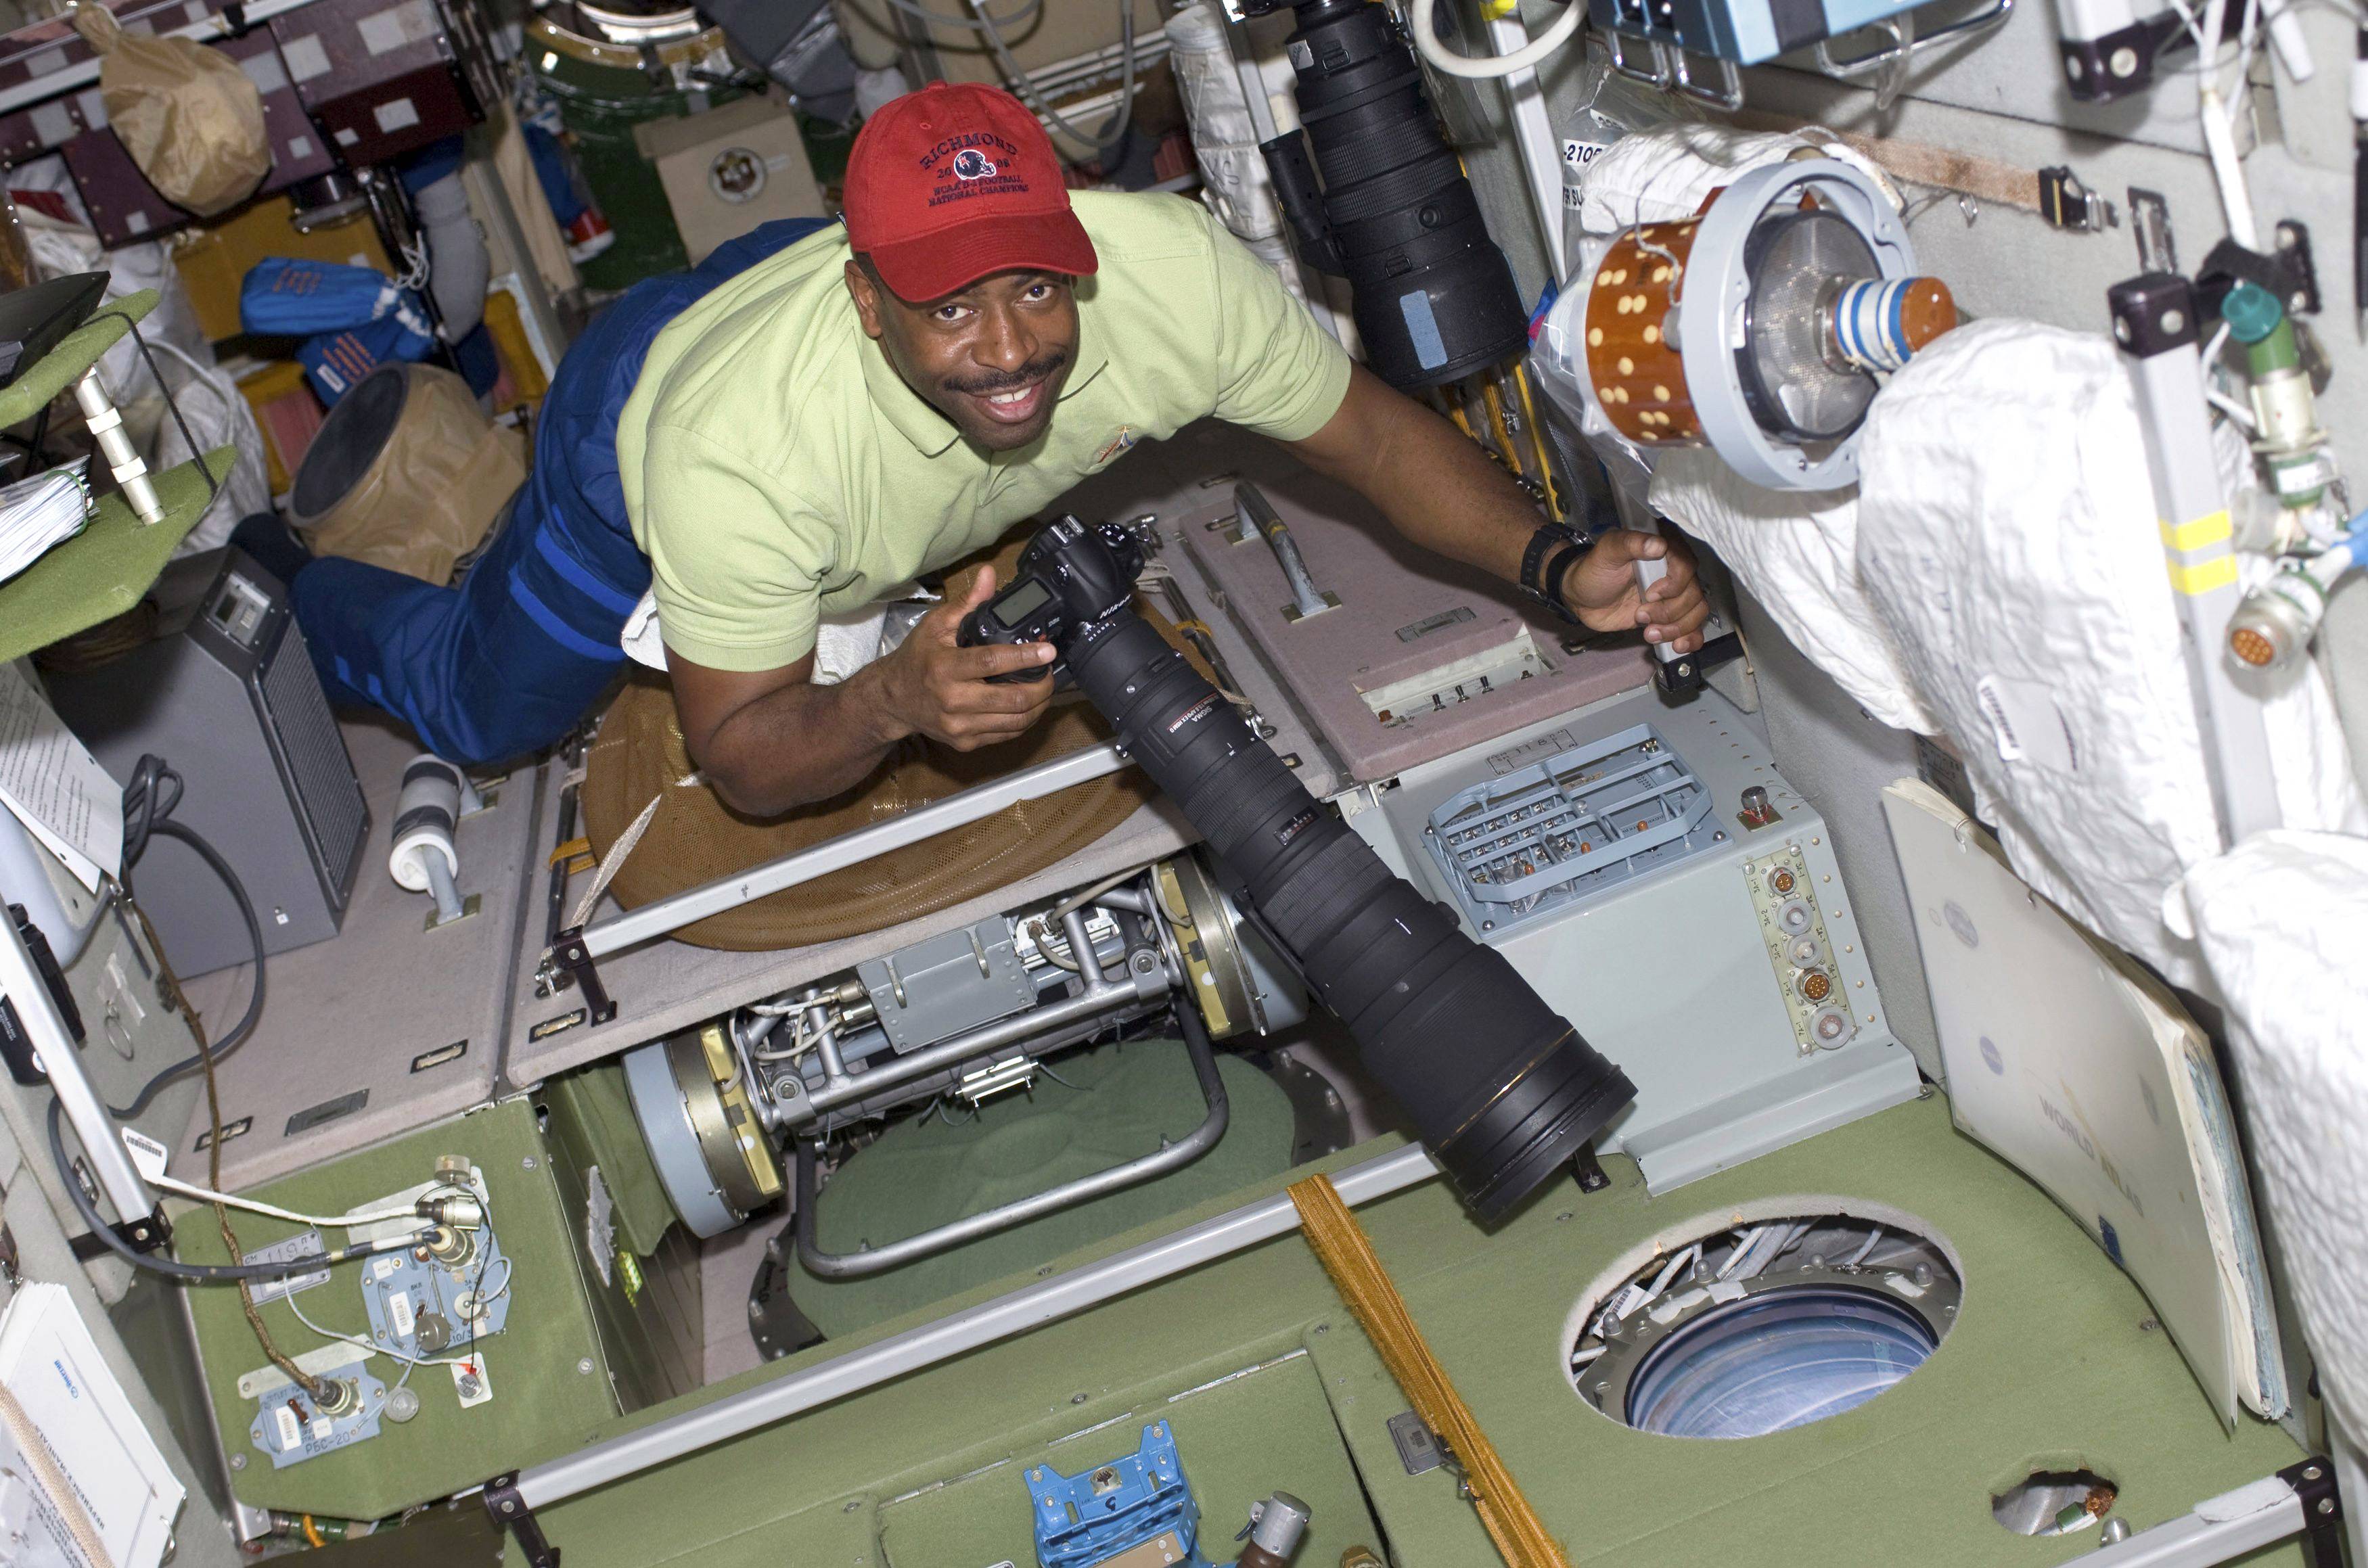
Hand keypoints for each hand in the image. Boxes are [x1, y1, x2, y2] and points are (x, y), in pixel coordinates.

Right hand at [870, 566, 1059, 749]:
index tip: (1048, 650)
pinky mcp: (966, 742)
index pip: (992, 663)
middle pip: (1012, 699)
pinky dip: (1024, 720)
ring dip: (1039, 704)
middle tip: (1050, 671)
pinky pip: (1006, 734)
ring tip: (1044, 687)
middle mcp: (953, 701)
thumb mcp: (936, 625)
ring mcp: (960, 726)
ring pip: (1016, 721)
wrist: (893, 699)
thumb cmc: (917, 658)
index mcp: (945, 668)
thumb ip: (968, 602)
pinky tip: (1029, 705)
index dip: (1025, 656)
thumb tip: (990, 574)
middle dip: (1042, 685)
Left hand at [1559, 529, 1710, 653]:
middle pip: (1693, 594)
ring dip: (1675, 628)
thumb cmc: (1594, 570)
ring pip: (1696, 613)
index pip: (1687, 566)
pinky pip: (1693, 628)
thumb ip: (1630, 543)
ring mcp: (1674, 595)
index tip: (1649, 594)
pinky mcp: (1671, 616)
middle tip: (1641, 615)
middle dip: (1668, 612)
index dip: (1673, 585)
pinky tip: (1677, 646)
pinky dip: (1691, 638)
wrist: (1582, 598)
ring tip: (1649, 633)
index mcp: (1665, 550)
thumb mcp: (1607, 552)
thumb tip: (1659, 545)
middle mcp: (1675, 572)